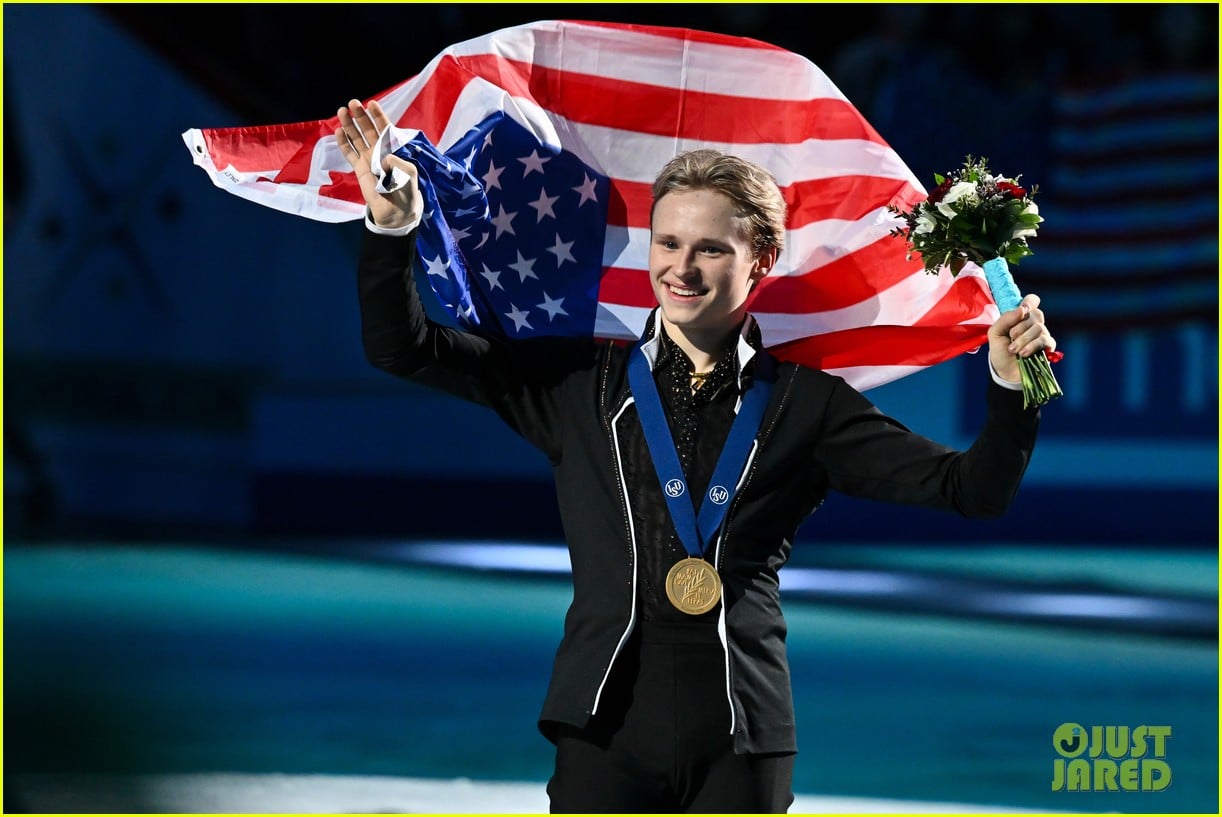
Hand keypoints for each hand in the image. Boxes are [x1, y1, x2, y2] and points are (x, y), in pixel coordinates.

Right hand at [334, 99, 422, 229]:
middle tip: (353, 103)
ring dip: (349, 125)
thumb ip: (399, 163)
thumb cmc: (407, 190)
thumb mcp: (409, 174)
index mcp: (393, 149)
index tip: (372, 104)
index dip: (378, 116)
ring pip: (356, 138)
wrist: (397, 210)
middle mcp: (379, 151)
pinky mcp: (358, 169)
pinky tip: (338, 131)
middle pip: (368, 130)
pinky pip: (349, 153)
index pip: (384, 129)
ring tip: (342, 111)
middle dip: (360, 116)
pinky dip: (343, 143)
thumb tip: (385, 158)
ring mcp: (368, 159)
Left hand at [987, 293, 1055, 382]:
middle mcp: (1033, 324)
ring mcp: (1042, 334)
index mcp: (1021, 317)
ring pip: (1039, 327)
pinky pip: (1044, 339)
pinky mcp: (1048, 347)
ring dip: (1023, 339)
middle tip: (1011, 337)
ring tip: (1013, 350)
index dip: (1030, 301)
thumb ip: (1006, 319)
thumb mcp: (995, 333)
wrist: (1005, 372)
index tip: (1023, 310)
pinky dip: (1032, 346)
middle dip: (1020, 327)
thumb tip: (1023, 309)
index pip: (1032, 301)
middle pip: (1035, 313)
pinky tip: (1023, 354)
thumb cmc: (1000, 351)